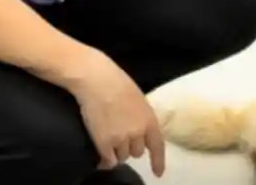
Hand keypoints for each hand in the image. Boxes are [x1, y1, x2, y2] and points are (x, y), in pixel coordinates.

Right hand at [68, 50, 165, 175]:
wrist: (97, 81)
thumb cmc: (117, 84)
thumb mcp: (139, 101)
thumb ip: (141, 118)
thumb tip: (139, 133)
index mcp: (150, 120)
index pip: (158, 146)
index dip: (158, 161)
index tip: (158, 173)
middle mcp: (138, 132)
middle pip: (137, 152)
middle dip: (130, 147)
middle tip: (119, 136)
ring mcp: (121, 139)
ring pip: (122, 157)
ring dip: (117, 152)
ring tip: (108, 139)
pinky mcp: (104, 143)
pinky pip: (108, 161)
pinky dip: (105, 160)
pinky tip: (101, 155)